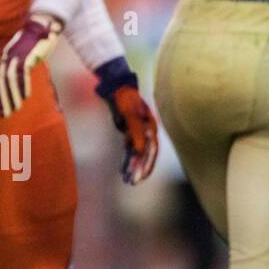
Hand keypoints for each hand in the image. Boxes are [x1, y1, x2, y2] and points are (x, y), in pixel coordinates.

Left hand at [0, 12, 62, 115]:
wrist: (41, 25)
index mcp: (2, 58)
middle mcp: (6, 57)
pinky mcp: (26, 55)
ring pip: (10, 80)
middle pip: (1, 82)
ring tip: (15, 109)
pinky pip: (23, 73)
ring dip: (13, 96)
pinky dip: (24, 86)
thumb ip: (16, 70)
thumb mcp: (21, 58)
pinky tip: (26, 97)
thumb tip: (16, 87)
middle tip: (5, 115)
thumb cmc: (32, 44)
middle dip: (3, 100)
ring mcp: (15, 55)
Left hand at [94, 57, 158, 184]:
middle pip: (145, 154)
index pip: (151, 150)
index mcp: (150, 127)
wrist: (116, 86)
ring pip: (138, 153)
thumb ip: (135, 132)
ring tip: (127, 179)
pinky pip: (130, 149)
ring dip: (133, 166)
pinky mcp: (130, 132)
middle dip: (140, 168)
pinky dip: (127, 158)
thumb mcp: (129, 114)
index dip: (147, 164)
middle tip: (132, 182)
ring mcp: (139, 132)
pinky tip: (123, 169)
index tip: (140, 177)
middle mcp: (147, 131)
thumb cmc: (124, 98)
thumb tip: (140, 150)